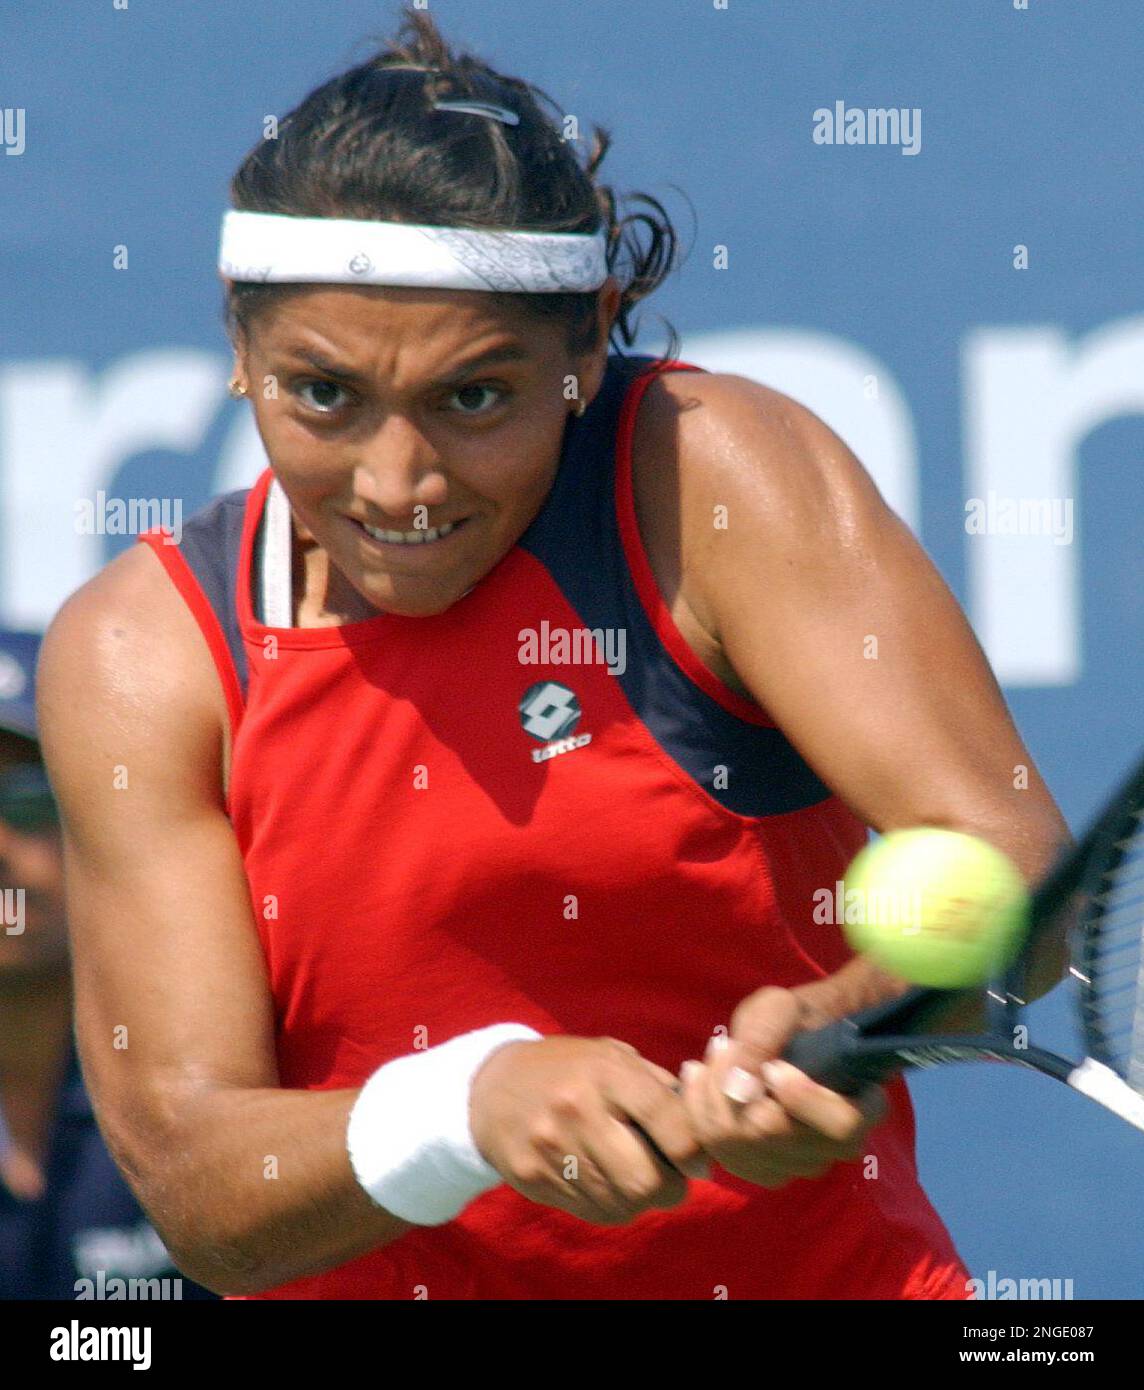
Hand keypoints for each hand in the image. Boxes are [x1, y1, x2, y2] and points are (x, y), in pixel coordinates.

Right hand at [469, 1035, 707, 1224]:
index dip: (694, 1149)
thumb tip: (703, 1124)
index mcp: (605, 1071)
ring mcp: (551, 1146)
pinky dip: (612, 1205)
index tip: (699, 1161)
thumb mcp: (612, 1056)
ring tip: (638, 1177)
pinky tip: (607, 1182)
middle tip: (672, 1177)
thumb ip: (657, 1086)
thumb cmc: (569, 1070)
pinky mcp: (532, 1177)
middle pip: (646, 1179)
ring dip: (642, 1199)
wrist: (492, 1088)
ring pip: (622, 1203)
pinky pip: (592, 1212)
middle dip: (671, 1186)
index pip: (665, 1118)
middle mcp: (577, 1108)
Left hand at [679, 987, 886, 1188]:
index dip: (799, 1096)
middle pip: (772, 1134)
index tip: (773, 1066)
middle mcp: (837, 1147)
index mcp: (864, 1107)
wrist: (791, 1037)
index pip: (839, 1125)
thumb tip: (740, 1091)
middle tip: (722, 1045)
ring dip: (710, 1099)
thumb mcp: (780, 1009)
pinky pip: (723, 1156)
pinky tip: (698, 1082)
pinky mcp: (766, 1170)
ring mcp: (801, 1164)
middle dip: (732, 1086)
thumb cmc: (795, 1018)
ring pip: (740, 1149)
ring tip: (709, 1059)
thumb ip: (763, 1039)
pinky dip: (700, 1117)